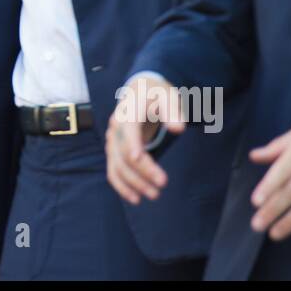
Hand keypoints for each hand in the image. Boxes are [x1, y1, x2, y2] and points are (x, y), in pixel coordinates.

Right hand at [105, 74, 185, 203]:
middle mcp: (115, 127)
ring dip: (132, 182)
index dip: (131, 143)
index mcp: (128, 111)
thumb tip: (178, 129)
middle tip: (162, 184)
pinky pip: (113, 171)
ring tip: (154, 195)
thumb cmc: (156, 95)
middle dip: (141, 170)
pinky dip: (121, 186)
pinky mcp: (114, 151)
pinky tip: (135, 198)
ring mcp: (112, 140)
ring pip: (117, 165)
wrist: (140, 91)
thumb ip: (173, 111)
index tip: (139, 159)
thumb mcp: (168, 97)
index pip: (127, 129)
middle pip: (123, 153)